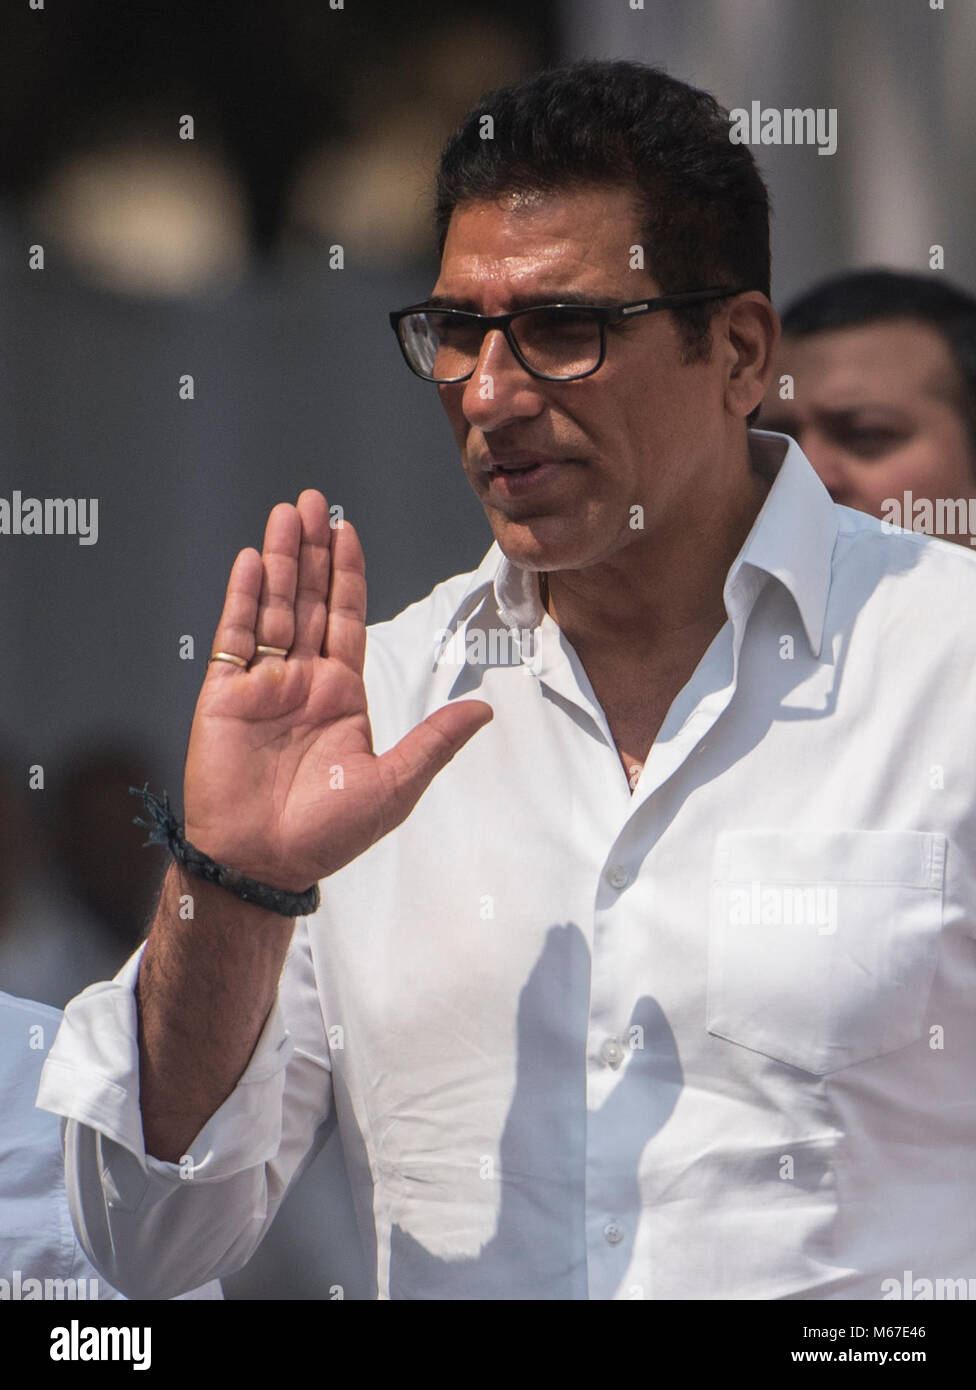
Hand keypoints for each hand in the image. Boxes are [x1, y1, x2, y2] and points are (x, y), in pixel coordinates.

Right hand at [183, 490, 491, 888]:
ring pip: (273, 607)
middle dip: (311, 550)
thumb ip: (435, 741)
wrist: (263, 864)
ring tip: (285, 512)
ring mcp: (262, 685)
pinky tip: (248, 560)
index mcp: (341, 694)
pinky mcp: (225, 695)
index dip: (346, 573)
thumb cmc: (328, 833)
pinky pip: (236, 637)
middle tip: (314, 500)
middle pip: (307, 599)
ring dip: (277, 559)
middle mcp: (302, 681)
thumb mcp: (395, 784)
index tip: (348, 530)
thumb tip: (485, 711)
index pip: (346, 618)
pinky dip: (241, 598)